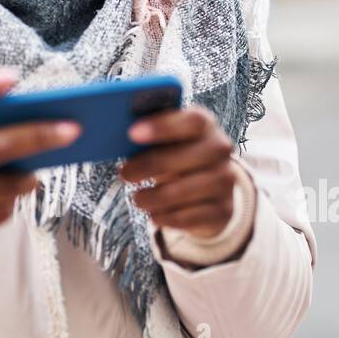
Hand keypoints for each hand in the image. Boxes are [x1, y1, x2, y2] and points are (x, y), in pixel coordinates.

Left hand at [120, 104, 238, 238]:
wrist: (210, 189)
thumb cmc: (176, 155)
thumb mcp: (168, 140)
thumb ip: (148, 134)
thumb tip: (114, 135)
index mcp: (205, 124)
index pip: (191, 120)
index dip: (161, 126)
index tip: (131, 133)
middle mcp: (220, 149)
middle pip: (181, 157)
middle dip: (147, 166)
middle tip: (124, 174)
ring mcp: (225, 180)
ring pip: (180, 192)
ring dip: (151, 197)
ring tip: (138, 198)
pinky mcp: (223, 209)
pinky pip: (186, 217)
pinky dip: (164, 216)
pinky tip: (154, 213)